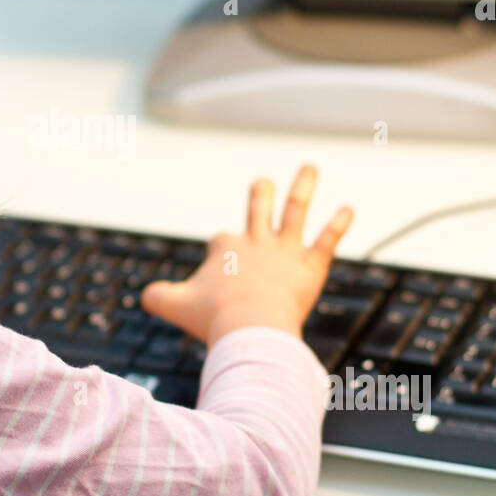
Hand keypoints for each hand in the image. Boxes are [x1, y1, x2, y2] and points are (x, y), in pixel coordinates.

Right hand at [141, 165, 352, 347]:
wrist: (250, 327)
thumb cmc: (212, 317)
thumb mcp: (173, 305)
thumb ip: (157, 297)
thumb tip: (145, 296)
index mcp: (224, 247)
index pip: (220, 242)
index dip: (217, 257)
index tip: (216, 283)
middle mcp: (256, 241)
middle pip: (257, 209)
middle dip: (260, 194)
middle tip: (263, 182)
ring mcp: (284, 251)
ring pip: (295, 211)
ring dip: (303, 187)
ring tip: (310, 167)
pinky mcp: (310, 265)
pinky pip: (326, 240)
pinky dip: (339, 224)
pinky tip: (349, 209)